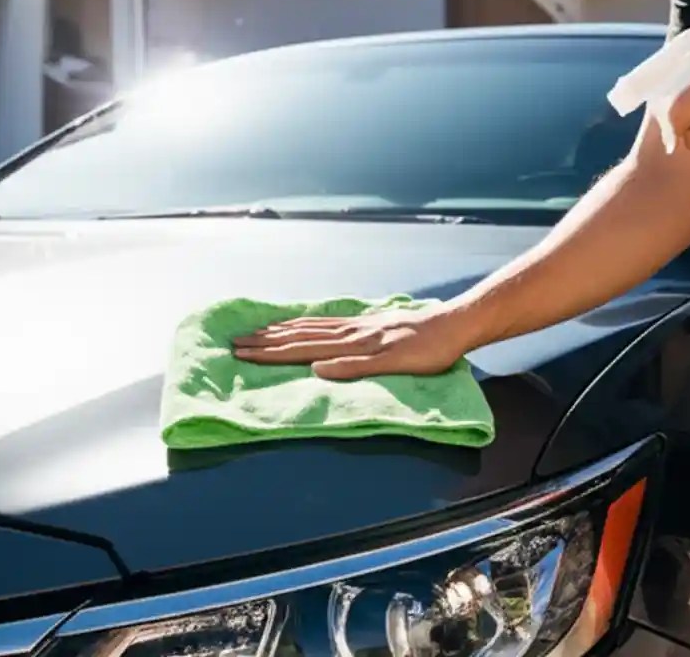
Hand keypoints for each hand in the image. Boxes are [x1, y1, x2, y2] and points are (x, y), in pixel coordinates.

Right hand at [232, 306, 472, 379]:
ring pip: (309, 326)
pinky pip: (326, 321)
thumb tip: (316, 369)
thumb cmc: (428, 352)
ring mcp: (357, 325)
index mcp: (353, 344)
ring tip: (256, 331)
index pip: (302, 349)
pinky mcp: (366, 322)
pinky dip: (305, 321)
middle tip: (236, 342)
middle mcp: (350, 332)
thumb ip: (355, 367)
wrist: (453, 325)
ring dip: (280, 330)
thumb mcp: (395, 365)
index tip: (244, 353)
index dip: (272, 352)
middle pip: (299, 336)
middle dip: (266, 341)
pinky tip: (297, 322)